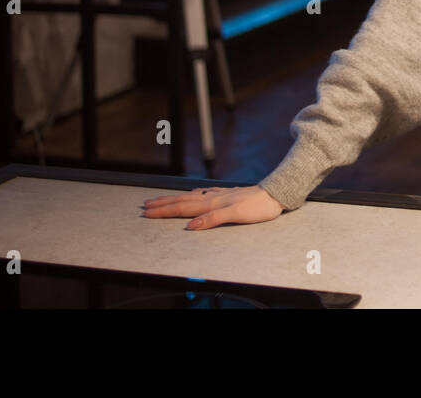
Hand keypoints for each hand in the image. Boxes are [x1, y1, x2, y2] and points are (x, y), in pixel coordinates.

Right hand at [142, 185, 284, 229]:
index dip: (165, 211)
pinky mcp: (226, 195)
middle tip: (145, 206)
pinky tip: (190, 195)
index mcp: (212, 203)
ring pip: (190, 197)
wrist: (274, 194)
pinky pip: (201, 195)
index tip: (148, 213)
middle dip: (163, 204)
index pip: (182, 208)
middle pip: (182, 201)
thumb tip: (191, 226)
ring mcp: (218, 195)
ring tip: (160, 200)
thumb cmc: (257, 207)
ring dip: (173, 199)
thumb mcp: (236, 215)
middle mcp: (212, 197)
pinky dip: (190, 196)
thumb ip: (213, 219)